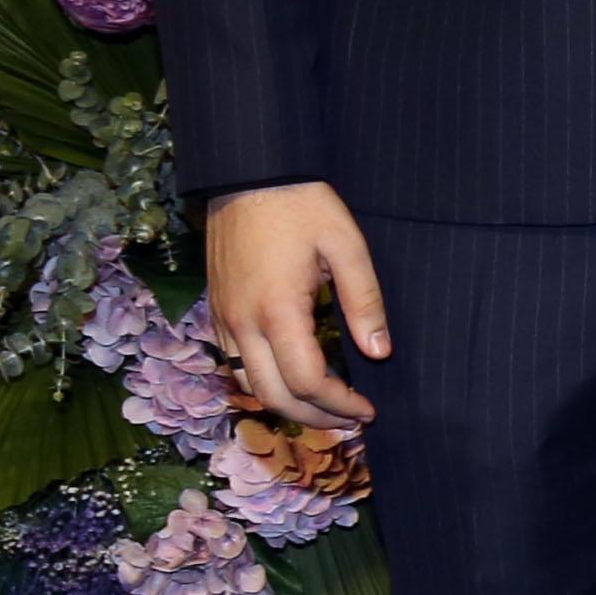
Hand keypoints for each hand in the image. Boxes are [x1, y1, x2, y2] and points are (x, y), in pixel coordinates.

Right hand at [203, 180, 387, 425]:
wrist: (247, 174)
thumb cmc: (301, 204)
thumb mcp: (346, 246)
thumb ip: (365, 301)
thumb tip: (379, 352)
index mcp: (278, 310)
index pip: (307, 382)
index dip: (340, 404)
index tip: (368, 408)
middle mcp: (243, 323)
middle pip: (274, 397)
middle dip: (314, 418)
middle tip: (350, 420)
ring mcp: (223, 319)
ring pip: (248, 386)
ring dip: (286, 405)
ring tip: (324, 407)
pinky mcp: (216, 311)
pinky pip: (234, 363)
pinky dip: (263, 383)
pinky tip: (291, 379)